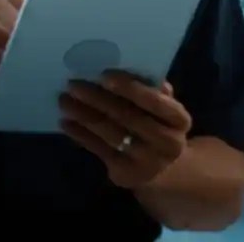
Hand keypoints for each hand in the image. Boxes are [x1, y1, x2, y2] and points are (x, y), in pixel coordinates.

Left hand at [58, 71, 191, 188]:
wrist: (163, 170)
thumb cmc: (159, 126)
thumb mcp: (164, 109)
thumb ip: (152, 90)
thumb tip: (129, 69)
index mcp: (179, 120)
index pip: (155, 102)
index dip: (130, 88)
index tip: (105, 75)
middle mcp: (167, 143)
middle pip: (127, 116)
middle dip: (97, 98)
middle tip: (73, 84)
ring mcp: (146, 161)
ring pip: (110, 133)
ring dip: (83, 115)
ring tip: (64, 101)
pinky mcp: (125, 174)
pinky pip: (99, 150)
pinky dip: (80, 135)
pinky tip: (66, 122)